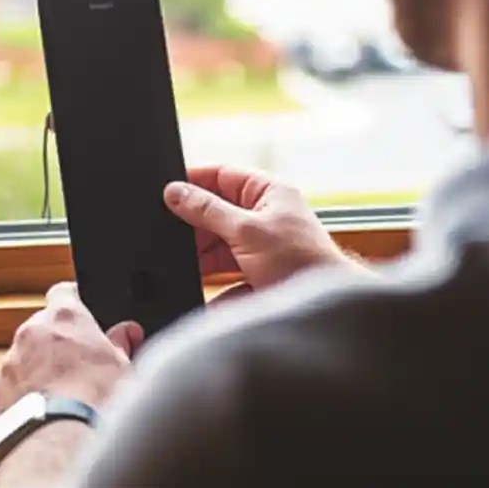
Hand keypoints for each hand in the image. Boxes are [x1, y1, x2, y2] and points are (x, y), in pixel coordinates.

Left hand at [0, 282, 143, 415]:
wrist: (59, 437)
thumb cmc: (93, 398)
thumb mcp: (122, 366)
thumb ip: (121, 342)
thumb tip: (127, 333)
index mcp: (64, 316)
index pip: (65, 292)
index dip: (75, 303)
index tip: (83, 315)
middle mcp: (31, 332)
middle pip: (44, 327)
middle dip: (59, 342)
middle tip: (82, 365)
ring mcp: (11, 361)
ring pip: (27, 356)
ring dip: (41, 369)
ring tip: (66, 396)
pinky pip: (16, 384)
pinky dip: (28, 392)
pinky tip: (49, 411)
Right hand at [163, 165, 360, 294]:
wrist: (322, 313)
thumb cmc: (302, 262)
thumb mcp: (247, 230)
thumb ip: (208, 211)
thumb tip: (175, 192)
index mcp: (270, 192)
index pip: (224, 174)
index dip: (195, 180)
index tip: (166, 189)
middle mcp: (266, 215)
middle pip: (218, 211)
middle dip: (196, 225)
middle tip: (172, 234)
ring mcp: (262, 245)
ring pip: (219, 244)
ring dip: (203, 255)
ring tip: (188, 262)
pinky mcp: (257, 273)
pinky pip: (226, 271)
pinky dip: (214, 281)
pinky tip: (201, 286)